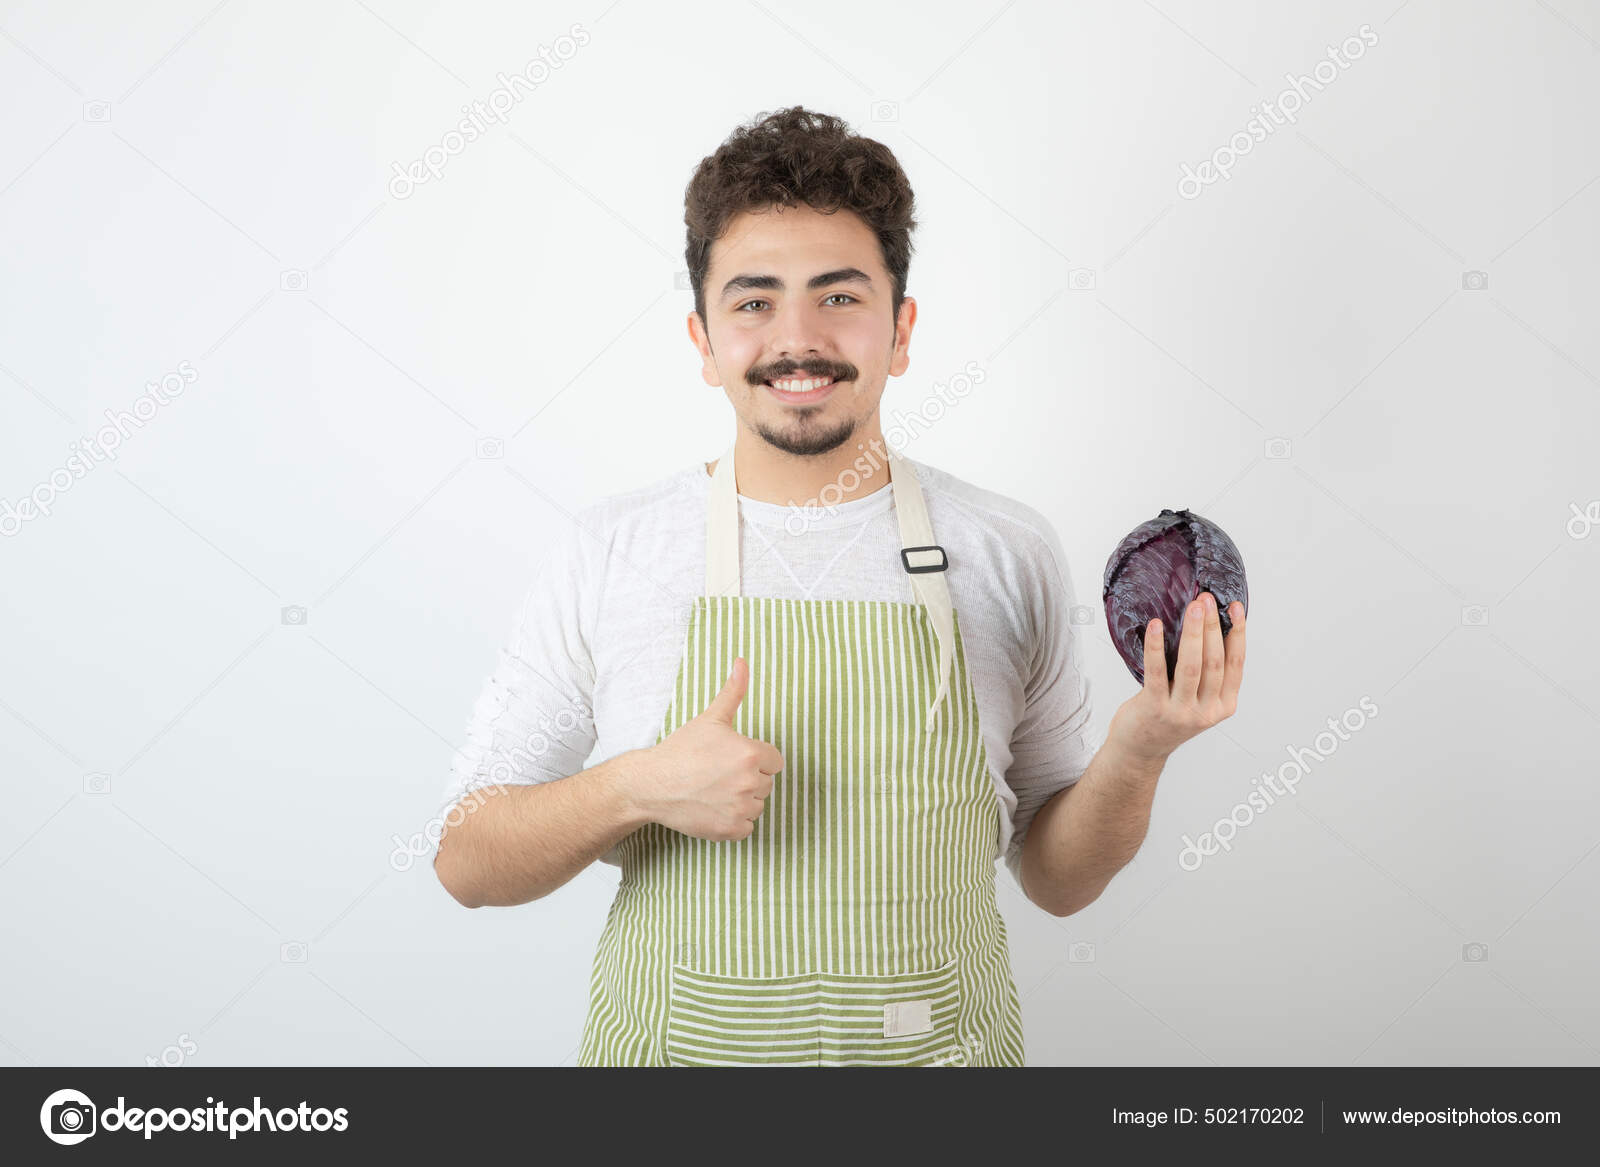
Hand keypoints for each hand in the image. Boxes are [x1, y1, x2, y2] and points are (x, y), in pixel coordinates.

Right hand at [631, 657, 784, 840]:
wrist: (652, 784)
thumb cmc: (681, 750)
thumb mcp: (710, 718)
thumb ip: (733, 692)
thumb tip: (742, 662)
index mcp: (751, 753)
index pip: (775, 760)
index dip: (755, 758)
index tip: (732, 759)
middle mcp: (750, 782)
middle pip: (766, 783)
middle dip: (748, 779)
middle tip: (718, 774)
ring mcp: (741, 808)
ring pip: (758, 805)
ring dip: (742, 800)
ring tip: (714, 790)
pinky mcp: (731, 830)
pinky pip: (747, 827)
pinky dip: (734, 821)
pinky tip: (713, 807)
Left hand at [1108, 591, 1246, 765]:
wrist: (1141, 749)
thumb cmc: (1169, 716)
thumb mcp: (1199, 700)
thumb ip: (1208, 675)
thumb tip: (1207, 625)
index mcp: (1224, 705)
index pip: (1236, 664)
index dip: (1237, 633)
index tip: (1236, 607)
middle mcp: (1207, 710)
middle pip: (1214, 661)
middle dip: (1212, 626)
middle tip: (1208, 599)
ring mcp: (1181, 711)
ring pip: (1191, 666)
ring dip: (1193, 633)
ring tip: (1192, 607)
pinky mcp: (1155, 708)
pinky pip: (1157, 672)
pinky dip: (1156, 646)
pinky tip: (1154, 626)